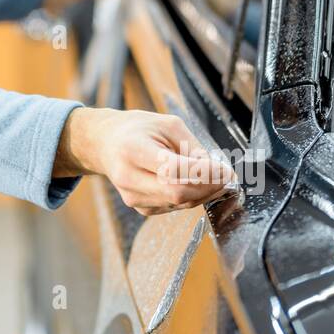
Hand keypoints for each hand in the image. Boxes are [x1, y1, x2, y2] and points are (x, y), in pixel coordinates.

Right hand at [54, 107, 235, 215]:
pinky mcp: (141, 208)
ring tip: (217, 178)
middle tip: (227, 176)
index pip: (173, 170)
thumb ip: (192, 148)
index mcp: (132, 150)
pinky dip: (192, 197)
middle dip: (209, 187)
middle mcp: (129, 178)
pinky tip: (198, 184)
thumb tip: (217, 171)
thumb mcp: (168, 125)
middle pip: (178, 193)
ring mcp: (133, 197)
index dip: (204, 174)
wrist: (106, 143)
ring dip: (204, 193)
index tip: (225, 169)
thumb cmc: (139, 129)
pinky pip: (175, 206)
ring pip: (180, 203)